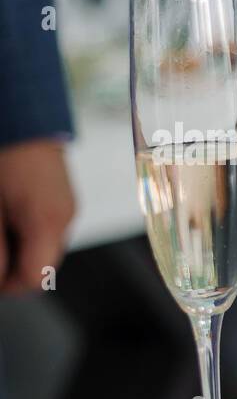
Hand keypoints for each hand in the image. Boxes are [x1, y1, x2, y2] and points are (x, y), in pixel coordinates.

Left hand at [0, 138, 75, 292]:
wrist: (23, 113)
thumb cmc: (5, 153)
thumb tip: (0, 275)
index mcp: (48, 222)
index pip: (35, 278)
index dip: (7, 285)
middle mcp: (64, 218)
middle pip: (41, 264)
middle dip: (11, 265)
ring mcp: (67, 206)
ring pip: (43, 247)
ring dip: (17, 247)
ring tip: (0, 225)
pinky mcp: (62, 197)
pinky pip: (45, 227)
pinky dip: (24, 229)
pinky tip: (7, 213)